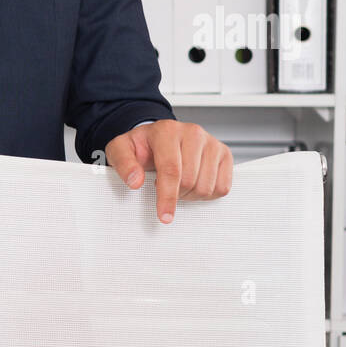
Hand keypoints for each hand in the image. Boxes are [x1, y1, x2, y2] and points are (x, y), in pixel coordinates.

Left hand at [105, 120, 232, 222]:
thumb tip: (135, 181)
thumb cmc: (142, 147)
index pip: (171, 170)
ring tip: (178, 184)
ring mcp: (211, 142)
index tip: (164, 216)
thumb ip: (123, 164)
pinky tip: (194, 183)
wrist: (157, 138)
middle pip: (189, 181)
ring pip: (206, 186)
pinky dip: (207, 193)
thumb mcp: (120, 150)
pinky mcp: (224, 153)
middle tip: (164, 189)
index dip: (167, 197)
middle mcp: (192, 133)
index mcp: (166, 131)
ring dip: (191, 195)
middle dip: (176, 194)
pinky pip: (222, 187)